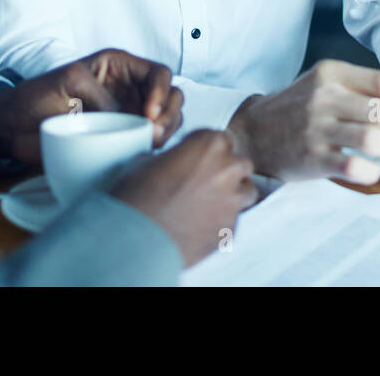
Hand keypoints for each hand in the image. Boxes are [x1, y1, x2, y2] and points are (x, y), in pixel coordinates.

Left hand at [0, 48, 182, 165]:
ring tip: (152, 143)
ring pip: (166, 120)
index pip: (158, 73)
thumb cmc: (35, 95)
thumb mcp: (68, 81)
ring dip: (167, 131)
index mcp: (120, 67)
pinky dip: (155, 146)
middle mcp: (130, 90)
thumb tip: (128, 118)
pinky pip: (149, 140)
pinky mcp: (122, 138)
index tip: (150, 112)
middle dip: (170, 113)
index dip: (162, 90)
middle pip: (171, 96)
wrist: (12, 127)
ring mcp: (128, 115)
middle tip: (155, 131)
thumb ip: (101, 95)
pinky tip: (146, 151)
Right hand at [109, 130, 256, 266]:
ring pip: (247, 191)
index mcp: (210, 144)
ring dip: (233, 195)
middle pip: (240, 164)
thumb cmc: (136, 196)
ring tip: (208, 204)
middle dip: (226, 171)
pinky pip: (234, 220)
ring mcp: (233, 200)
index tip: (196, 160)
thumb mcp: (148, 161)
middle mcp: (228, 168)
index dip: (206, 151)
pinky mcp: (231, 229)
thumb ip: (174, 157)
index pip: (220, 139)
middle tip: (204, 182)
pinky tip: (201, 226)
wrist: (133, 239)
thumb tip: (173, 163)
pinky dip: (222, 221)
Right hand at [225, 59, 379, 184]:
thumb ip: (359, 88)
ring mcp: (316, 128)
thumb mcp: (323, 84)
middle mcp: (324, 97)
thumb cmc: (297, 108)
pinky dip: (372, 171)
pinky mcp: (311, 158)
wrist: (252, 133)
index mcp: (332, 73)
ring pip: (373, 138)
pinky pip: (354, 166)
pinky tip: (371, 169)